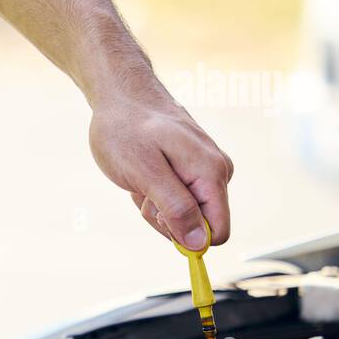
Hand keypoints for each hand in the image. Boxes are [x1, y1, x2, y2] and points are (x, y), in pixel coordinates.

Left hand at [88, 97, 233, 248]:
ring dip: (156, 205)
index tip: (157, 213)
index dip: (184, 234)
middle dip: (165, 217)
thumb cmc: (126, 130)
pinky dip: (154, 194)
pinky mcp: (193, 169)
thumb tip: (200, 244)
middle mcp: (218, 172)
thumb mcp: (145, 173)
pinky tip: (143, 173)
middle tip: (143, 188)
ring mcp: (206, 170)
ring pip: (184, 214)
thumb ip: (176, 208)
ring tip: (141, 176)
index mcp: (212, 174)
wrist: (120, 95)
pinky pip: (176, 200)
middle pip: (198, 226)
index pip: (218, 231)